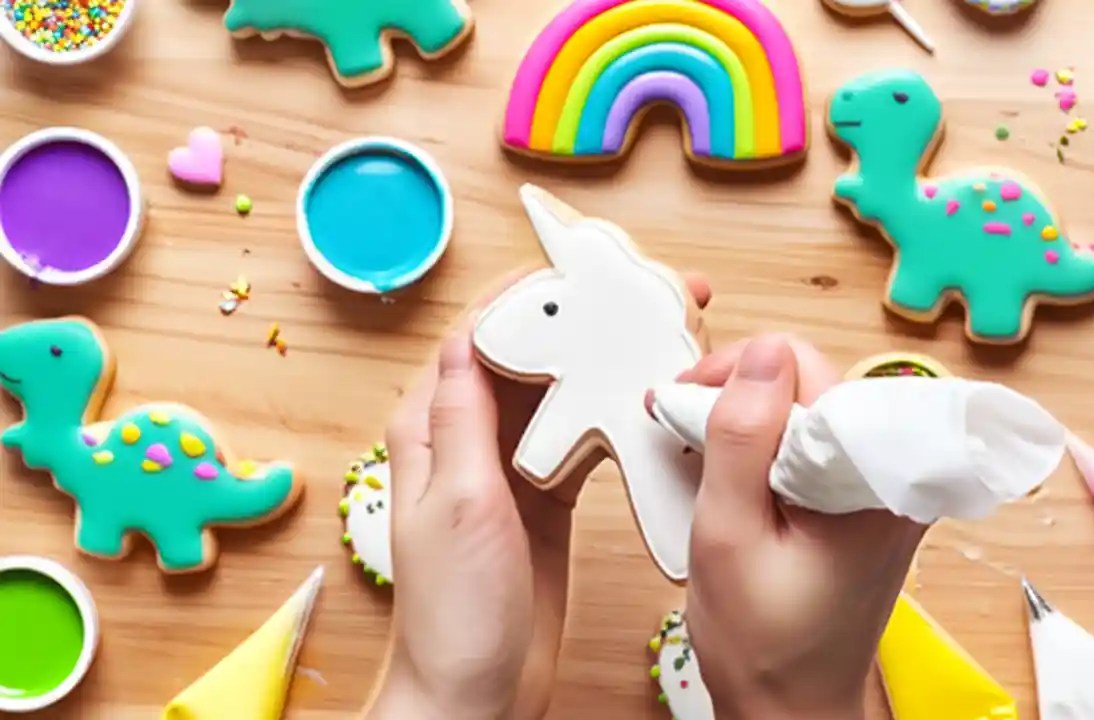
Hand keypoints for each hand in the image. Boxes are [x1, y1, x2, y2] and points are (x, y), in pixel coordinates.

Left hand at [367, 273, 712, 719]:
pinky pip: (582, 436)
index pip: (477, 336)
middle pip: (528, 355)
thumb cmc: (454, 611)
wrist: (476, 693)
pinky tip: (648, 399)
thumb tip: (469, 337)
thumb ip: (465, 420)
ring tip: (659, 333)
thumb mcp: (459, 503)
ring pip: (560, 391)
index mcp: (432, 429)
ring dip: (603, 361)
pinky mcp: (546, 496)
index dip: (526, 293)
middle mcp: (469, 438)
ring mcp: (510, 467)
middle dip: (580, 318)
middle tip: (644, 293)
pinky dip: (613, 414)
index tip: (578, 265)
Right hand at [678, 335, 926, 719]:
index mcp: (872, 480)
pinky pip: (816, 447)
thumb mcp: (729, 533)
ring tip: (704, 459)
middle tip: (685, 430)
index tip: (686, 405)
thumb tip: (760, 353)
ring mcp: (883, 490)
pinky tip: (735, 482)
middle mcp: (892, 476)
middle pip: (811, 384)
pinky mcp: (866, 503)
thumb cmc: (764, 645)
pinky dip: (769, 453)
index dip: (735, 375)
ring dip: (751, 426)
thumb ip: (744, 437)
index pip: (806, 370)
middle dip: (741, 398)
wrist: (791, 711)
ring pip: (810, 412)